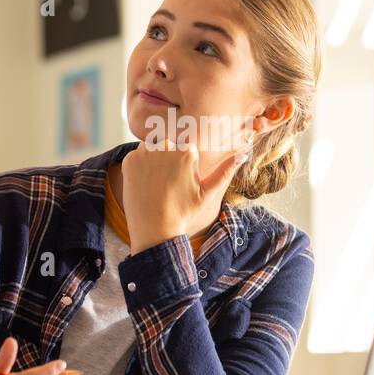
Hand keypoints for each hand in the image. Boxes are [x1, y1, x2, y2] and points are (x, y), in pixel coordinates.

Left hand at [120, 131, 253, 253]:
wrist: (154, 228)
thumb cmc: (184, 211)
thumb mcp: (207, 193)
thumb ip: (225, 171)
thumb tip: (243, 155)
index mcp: (187, 151)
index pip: (186, 149)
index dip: (184, 166)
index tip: (180, 182)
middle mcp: (166, 146)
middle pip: (169, 146)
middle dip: (168, 160)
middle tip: (168, 185)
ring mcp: (145, 152)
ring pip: (152, 148)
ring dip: (153, 160)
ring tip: (156, 184)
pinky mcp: (130, 160)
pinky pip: (137, 156)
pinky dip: (139, 167)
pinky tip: (145, 183)